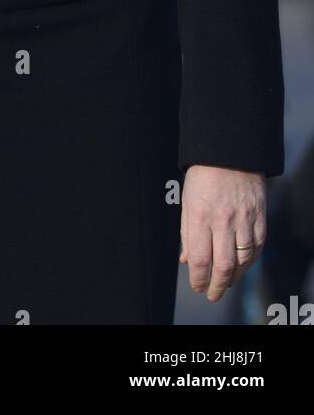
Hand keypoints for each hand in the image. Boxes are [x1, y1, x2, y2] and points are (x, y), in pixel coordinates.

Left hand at [180, 164, 265, 300]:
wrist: (229, 151)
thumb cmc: (202, 176)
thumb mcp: (187, 201)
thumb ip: (187, 233)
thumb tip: (186, 261)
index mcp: (200, 215)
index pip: (201, 258)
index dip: (198, 279)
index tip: (197, 287)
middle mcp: (223, 219)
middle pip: (224, 265)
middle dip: (218, 286)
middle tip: (212, 295)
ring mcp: (244, 218)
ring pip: (243, 260)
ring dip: (235, 277)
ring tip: (226, 282)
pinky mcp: (260, 215)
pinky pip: (257, 246)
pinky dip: (250, 261)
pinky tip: (242, 265)